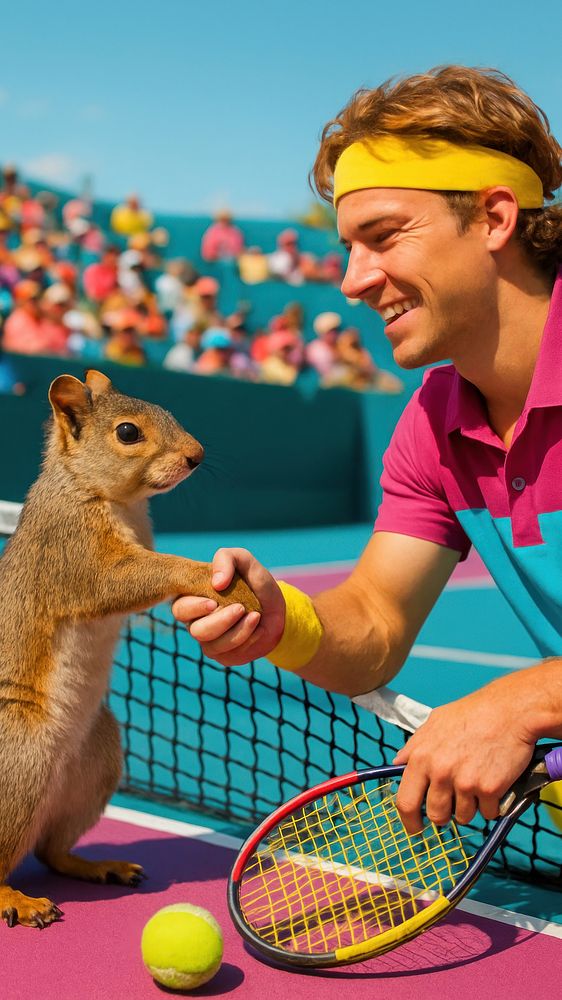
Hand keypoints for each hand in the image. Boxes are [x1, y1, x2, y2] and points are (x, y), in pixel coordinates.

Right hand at [172, 547, 285, 665]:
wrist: (277, 609)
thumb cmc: (254, 583)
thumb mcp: (244, 561)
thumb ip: (227, 559)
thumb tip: (217, 582)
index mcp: (194, 600)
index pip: (180, 609)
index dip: (194, 608)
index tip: (214, 602)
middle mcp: (197, 622)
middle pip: (196, 630)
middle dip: (219, 621)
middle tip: (240, 608)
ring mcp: (209, 641)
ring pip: (212, 645)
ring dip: (237, 630)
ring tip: (256, 616)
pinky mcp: (224, 655)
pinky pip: (230, 654)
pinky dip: (247, 639)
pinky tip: (258, 628)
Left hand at [392, 673, 538, 833]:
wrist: (509, 711)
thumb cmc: (472, 714)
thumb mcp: (435, 722)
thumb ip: (415, 746)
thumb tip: (398, 763)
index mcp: (421, 757)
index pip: (405, 802)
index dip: (409, 820)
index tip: (415, 829)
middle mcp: (440, 772)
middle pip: (436, 815)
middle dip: (445, 814)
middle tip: (454, 802)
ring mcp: (465, 782)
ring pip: (463, 816)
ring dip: (470, 806)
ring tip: (477, 782)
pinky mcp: (489, 789)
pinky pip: (487, 813)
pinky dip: (491, 804)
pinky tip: (494, 782)